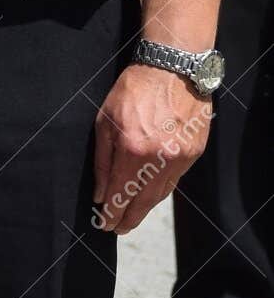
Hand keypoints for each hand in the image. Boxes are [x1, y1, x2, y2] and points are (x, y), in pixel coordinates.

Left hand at [93, 63, 211, 233]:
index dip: (112, 214)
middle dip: (128, 218)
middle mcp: (159, 158)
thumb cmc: (133, 91)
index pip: (120, 195)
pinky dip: (161, 190)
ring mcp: (180, 157)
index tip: (105, 225)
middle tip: (118, 229)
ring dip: (145, 208)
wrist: (173, 68)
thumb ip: (102, 163)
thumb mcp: (105, 123)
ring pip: (161, 194)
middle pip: (142, 201)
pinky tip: (150, 195)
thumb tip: (101, 195)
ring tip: (132, 217)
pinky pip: (175, 180)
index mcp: (132, 151)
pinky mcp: (194, 152)